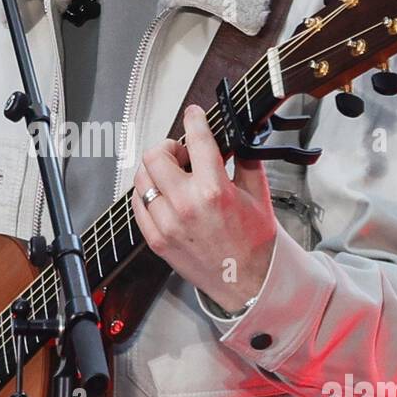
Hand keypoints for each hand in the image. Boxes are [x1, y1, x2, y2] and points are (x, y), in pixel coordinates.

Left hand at [131, 103, 275, 310]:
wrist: (247, 283)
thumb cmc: (254, 243)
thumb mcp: (259, 195)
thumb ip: (246, 161)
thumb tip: (238, 137)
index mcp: (214, 190)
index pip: (197, 140)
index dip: (194, 120)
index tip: (194, 114)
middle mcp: (186, 205)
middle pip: (156, 156)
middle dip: (169, 148)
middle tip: (183, 154)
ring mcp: (167, 224)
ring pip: (141, 179)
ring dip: (156, 170)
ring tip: (173, 175)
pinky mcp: (156, 240)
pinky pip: (137, 205)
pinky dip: (147, 194)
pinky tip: (163, 195)